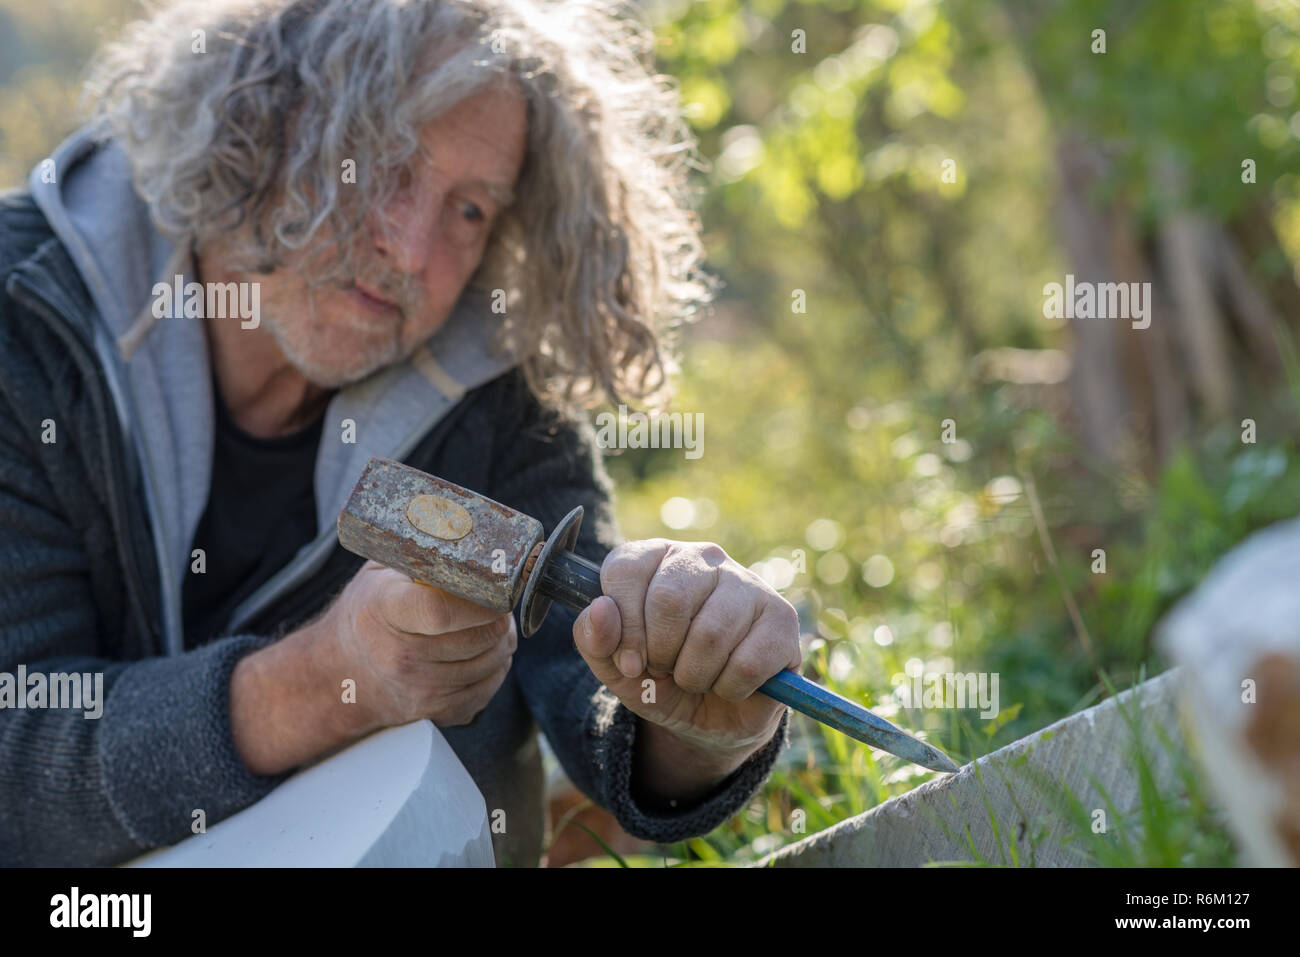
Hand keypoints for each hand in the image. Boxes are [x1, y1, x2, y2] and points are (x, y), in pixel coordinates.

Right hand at [317, 559, 516, 728]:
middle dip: (500, 615)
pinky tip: (480, 651)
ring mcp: (421, 690)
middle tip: (495, 601)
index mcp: (385, 611)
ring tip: (486, 623)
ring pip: (494, 660)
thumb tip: (467, 527)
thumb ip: (420, 553)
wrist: (339, 676)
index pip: (442, 610)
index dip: (482, 600)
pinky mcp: (439, 712)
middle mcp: (401, 656)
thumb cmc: (366, 614)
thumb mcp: (379, 573)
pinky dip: (496, 666)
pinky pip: (491, 686)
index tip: (498, 587)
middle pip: (481, 636)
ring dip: (502, 639)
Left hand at [572, 540, 800, 758]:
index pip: (626, 568)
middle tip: (666, 668)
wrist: (711, 719)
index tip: (629, 662)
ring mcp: (748, 583)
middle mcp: (703, 558)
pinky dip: (729, 688)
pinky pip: (746, 662)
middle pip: (669, 598)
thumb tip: (600, 609)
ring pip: (710, 633)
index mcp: (656, 557)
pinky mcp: (782, 617)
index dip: (623, 626)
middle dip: (660, 652)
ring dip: (695, 676)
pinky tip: (731, 682)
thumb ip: (594, 639)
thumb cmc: (659, 680)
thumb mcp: (615, 667)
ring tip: (698, 677)